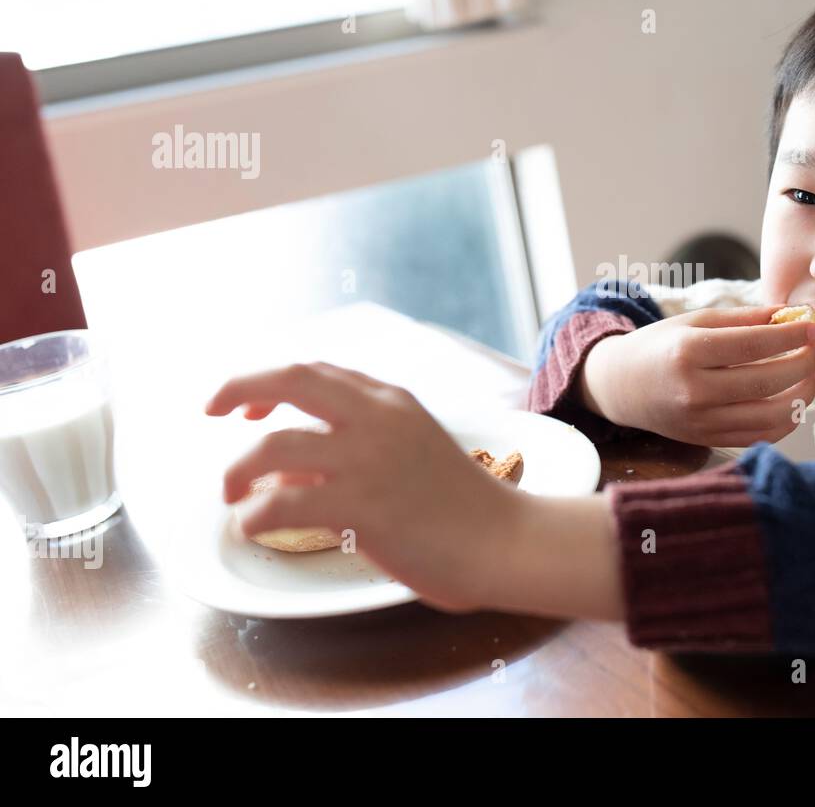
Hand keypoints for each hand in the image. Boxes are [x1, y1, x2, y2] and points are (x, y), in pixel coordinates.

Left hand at [203, 361, 517, 612]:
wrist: (505, 541)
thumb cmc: (463, 506)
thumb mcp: (415, 450)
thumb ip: (357, 447)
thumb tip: (289, 470)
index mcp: (392, 401)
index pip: (317, 371)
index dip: (270, 382)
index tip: (248, 408)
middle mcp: (377, 418)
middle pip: (289, 378)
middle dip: (238, 387)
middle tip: (210, 410)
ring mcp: (368, 459)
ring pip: (273, 445)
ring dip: (237, 469)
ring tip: (231, 496)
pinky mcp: (362, 506)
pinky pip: (282, 503)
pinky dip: (254, 515)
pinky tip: (252, 528)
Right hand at [582, 305, 814, 446]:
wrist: (621, 387)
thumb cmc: (660, 347)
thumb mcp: (695, 322)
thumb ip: (745, 319)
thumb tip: (792, 315)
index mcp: (688, 352)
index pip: (754, 345)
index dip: (792, 336)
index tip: (813, 327)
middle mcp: (693, 390)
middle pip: (767, 381)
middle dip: (804, 363)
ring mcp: (701, 422)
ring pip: (770, 416)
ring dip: (802, 396)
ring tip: (811, 376)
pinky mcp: (708, 441)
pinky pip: (759, 436)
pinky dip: (786, 421)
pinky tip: (795, 401)